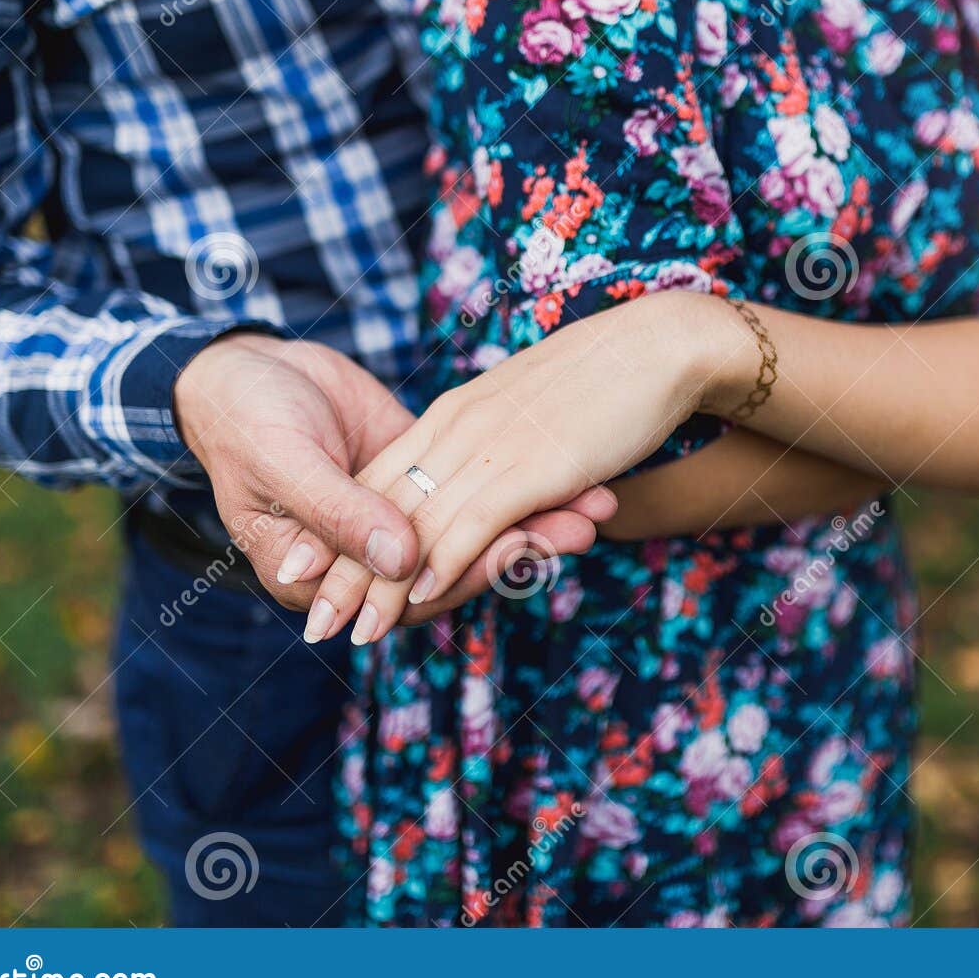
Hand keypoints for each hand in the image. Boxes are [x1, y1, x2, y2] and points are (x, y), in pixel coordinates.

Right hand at [173, 332, 616, 614]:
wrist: (244, 370)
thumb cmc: (244, 418)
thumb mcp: (283, 460)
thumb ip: (339, 512)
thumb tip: (402, 560)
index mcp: (320, 576)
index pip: (408, 592)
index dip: (464, 570)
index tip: (519, 545)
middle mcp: (365, 562)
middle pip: (452, 569)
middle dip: (518, 546)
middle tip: (578, 527)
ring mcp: (396, 525)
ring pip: (471, 533)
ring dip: (532, 520)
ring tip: (594, 505)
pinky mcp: (420, 484)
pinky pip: (475, 492)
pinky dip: (519, 484)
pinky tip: (573, 473)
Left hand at [296, 289, 743, 643]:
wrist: (659, 346)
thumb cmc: (607, 384)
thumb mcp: (531, 415)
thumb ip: (500, 450)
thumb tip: (488, 490)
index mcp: (455, 414)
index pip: (383, 482)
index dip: (347, 536)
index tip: (320, 582)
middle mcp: (459, 427)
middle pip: (385, 507)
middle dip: (348, 572)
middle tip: (319, 625)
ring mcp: (491, 445)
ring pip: (419, 523)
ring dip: (387, 586)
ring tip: (360, 631)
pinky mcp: (527, 464)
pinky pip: (472, 519)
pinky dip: (444, 561)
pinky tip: (423, 597)